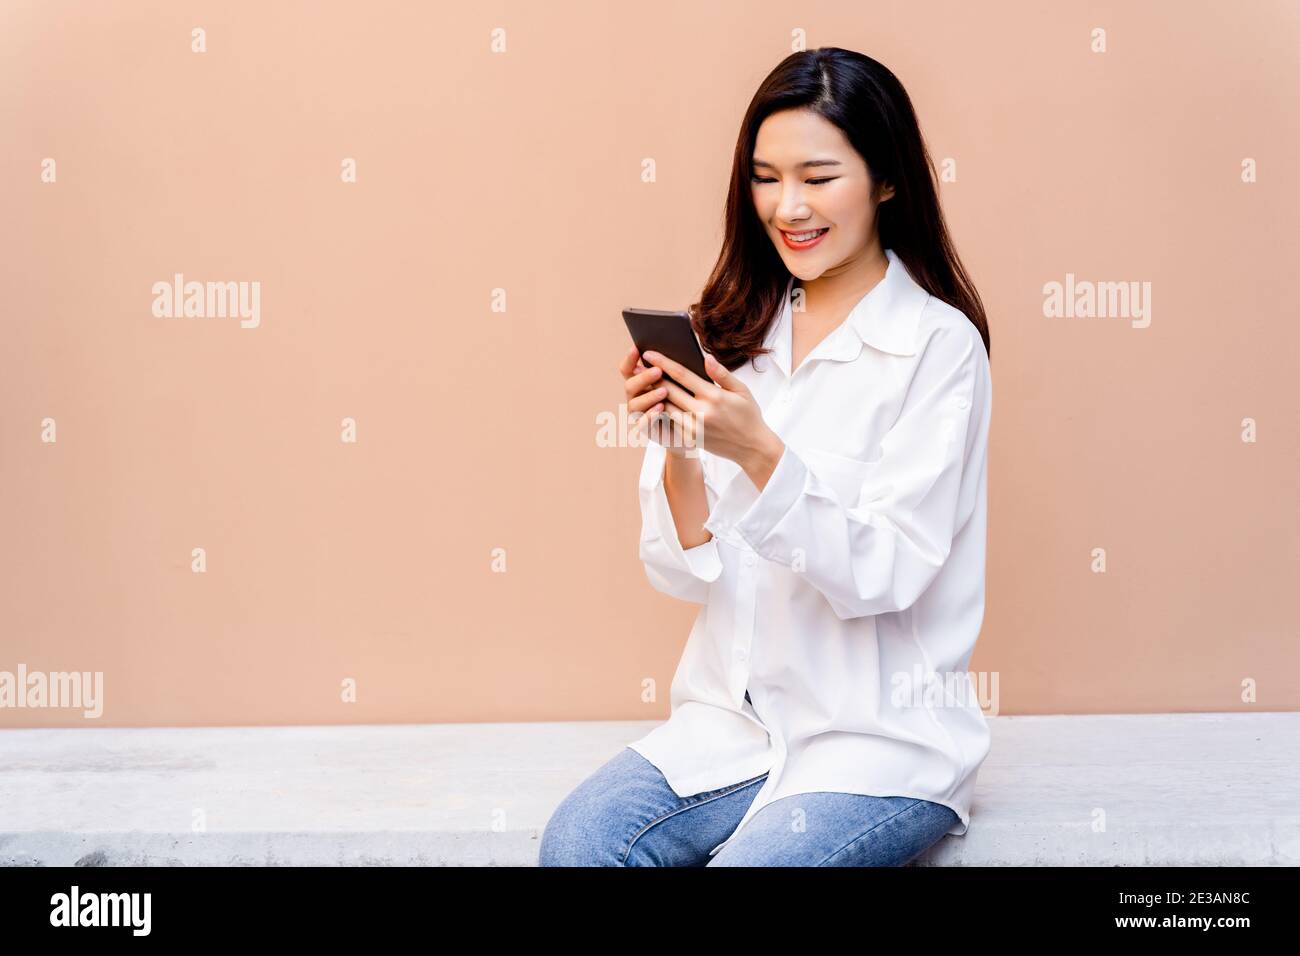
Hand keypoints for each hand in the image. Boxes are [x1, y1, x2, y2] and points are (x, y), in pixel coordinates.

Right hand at [618, 346, 693, 456]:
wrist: (693, 430)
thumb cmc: (689, 401)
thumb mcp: (686, 383)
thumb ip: (679, 370)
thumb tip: (687, 352)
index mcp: (641, 382)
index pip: (627, 369)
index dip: (629, 359)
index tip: (636, 348)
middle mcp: (636, 397)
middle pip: (630, 385)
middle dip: (643, 377)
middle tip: (658, 371)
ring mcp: (639, 414)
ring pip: (634, 404)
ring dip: (648, 396)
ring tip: (664, 391)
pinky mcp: (647, 430)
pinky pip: (642, 424)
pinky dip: (650, 415)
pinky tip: (661, 408)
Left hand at [638, 349, 784, 477]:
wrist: (752, 448)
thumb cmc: (748, 415)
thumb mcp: (742, 391)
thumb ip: (722, 374)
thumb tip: (705, 357)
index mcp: (713, 396)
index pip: (682, 375)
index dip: (663, 362)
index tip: (649, 353)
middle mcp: (701, 412)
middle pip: (668, 390)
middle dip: (652, 377)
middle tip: (639, 366)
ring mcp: (694, 427)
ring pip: (665, 407)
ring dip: (653, 394)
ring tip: (644, 382)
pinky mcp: (691, 438)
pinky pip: (671, 421)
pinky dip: (662, 410)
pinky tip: (655, 401)